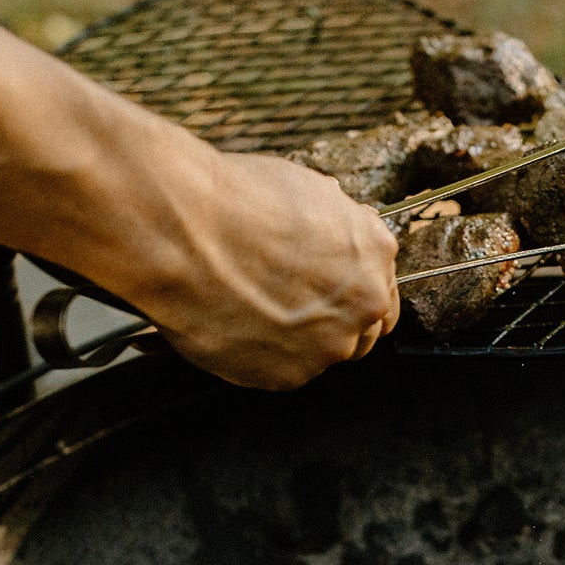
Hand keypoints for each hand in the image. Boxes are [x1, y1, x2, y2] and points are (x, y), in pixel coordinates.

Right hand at [99, 142, 400, 390]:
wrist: (182, 231)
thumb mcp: (305, 188)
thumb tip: (336, 230)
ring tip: (250, 308)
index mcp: (374, 253)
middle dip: (331, 320)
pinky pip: (280, 370)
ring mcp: (327, 346)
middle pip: (360, 331)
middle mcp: (362, 305)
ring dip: (296, 340)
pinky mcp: (287, 376)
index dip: (353, 293)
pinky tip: (234, 324)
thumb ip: (336, 224)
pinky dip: (260, 355)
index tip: (330, 293)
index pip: (382, 291)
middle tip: (287, 304)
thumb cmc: (234, 199)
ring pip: (320, 353)